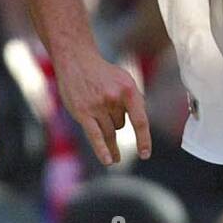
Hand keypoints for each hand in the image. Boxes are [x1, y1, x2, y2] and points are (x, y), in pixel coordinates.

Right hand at [55, 48, 151, 165]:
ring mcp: (97, 105)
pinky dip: (102, 149)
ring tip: (100, 115)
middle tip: (104, 103)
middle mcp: (114, 99)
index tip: (145, 154)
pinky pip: (95, 136)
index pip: (140, 121)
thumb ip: (135, 101)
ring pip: (110, 131)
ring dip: (107, 130)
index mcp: (129, 90)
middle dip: (115, 120)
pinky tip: (108, 161)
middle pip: (121, 125)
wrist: (76, 60)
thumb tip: (141, 125)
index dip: (144, 140)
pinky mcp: (82, 112)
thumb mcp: (126, 80)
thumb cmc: (103, 73)